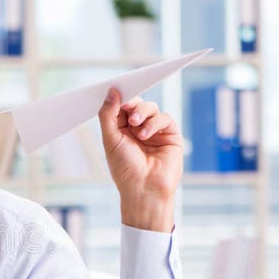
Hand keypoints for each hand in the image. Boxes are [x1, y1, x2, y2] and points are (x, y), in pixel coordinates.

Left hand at [98, 87, 182, 231]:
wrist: (144, 189)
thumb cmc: (124, 168)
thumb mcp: (110, 139)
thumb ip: (108, 114)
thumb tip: (112, 91)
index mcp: (121, 130)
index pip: (120, 107)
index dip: (118, 97)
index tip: (115, 89)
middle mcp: (137, 129)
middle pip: (136, 104)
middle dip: (131, 102)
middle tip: (127, 106)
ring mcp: (154, 131)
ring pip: (150, 108)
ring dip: (142, 113)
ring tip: (136, 126)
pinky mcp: (170, 135)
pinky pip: (164, 118)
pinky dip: (155, 122)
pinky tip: (145, 134)